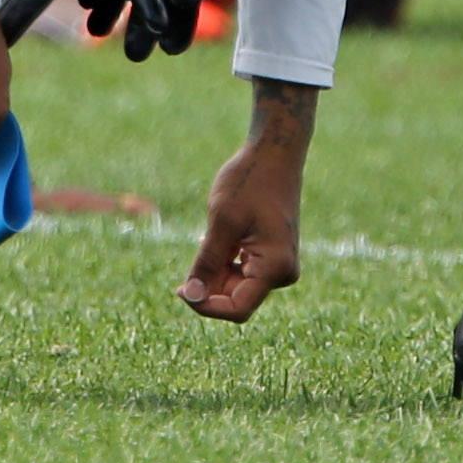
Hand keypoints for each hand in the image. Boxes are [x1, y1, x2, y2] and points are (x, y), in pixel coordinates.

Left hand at [177, 78, 315, 323]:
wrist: (274, 153)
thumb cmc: (250, 181)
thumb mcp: (222, 222)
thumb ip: (207, 264)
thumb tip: (191, 297)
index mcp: (276, 267)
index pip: (236, 309)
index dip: (205, 305)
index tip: (179, 289)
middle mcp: (282, 272)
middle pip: (235, 298)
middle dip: (209, 283)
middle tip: (197, 245)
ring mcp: (278, 265)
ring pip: (235, 286)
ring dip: (215, 269)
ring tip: (213, 233)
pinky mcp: (272, 256)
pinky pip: (242, 272)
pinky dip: (223, 261)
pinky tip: (222, 235)